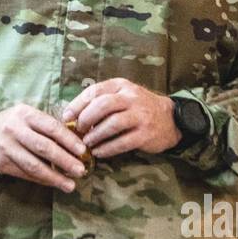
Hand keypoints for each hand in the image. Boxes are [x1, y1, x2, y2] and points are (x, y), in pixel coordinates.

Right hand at [0, 103, 88, 192]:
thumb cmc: (15, 123)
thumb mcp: (29, 116)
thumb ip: (48, 125)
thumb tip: (77, 141)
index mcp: (25, 114)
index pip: (51, 127)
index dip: (68, 140)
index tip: (83, 151)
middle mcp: (14, 129)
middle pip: (43, 147)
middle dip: (64, 161)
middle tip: (80, 171)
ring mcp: (6, 147)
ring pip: (34, 165)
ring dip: (54, 177)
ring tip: (70, 185)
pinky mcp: (1, 163)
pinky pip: (25, 174)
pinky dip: (42, 180)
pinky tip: (54, 183)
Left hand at [60, 79, 180, 158]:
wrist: (171, 119)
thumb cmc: (138, 108)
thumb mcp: (122, 95)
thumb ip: (101, 101)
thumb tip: (73, 116)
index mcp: (121, 85)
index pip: (95, 91)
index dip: (77, 104)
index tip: (66, 117)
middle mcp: (131, 97)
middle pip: (103, 105)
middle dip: (86, 119)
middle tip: (78, 130)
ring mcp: (141, 116)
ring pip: (113, 124)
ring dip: (96, 135)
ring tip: (87, 143)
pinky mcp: (146, 134)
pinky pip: (123, 142)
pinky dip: (108, 148)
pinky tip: (99, 152)